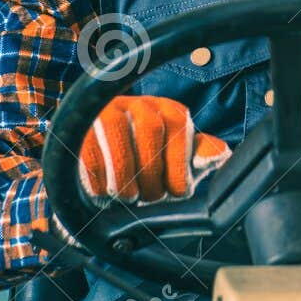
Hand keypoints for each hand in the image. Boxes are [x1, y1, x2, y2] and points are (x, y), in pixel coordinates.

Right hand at [78, 95, 230, 203]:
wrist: (104, 163)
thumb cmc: (148, 165)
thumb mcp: (176, 160)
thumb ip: (199, 156)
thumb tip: (221, 153)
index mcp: (166, 109)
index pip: (177, 124)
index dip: (178, 162)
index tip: (177, 191)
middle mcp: (138, 102)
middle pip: (149, 126)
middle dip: (151, 169)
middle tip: (150, 197)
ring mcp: (107, 110)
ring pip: (116, 129)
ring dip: (124, 172)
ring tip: (128, 197)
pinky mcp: (80, 125)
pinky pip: (88, 144)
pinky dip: (97, 173)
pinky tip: (103, 192)